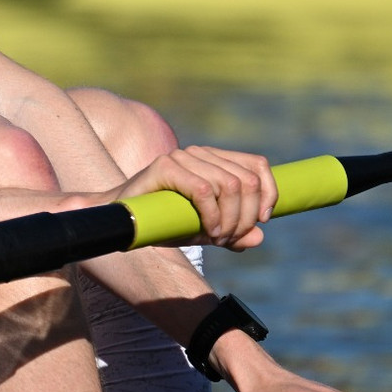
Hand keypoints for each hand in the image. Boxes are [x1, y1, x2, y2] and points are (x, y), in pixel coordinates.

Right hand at [113, 144, 275, 248]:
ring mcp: (182, 157)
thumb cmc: (164, 223)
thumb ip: (232, 232)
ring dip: (229, 221)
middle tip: (230, 239)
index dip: (268, 193)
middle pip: (247, 180)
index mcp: (214, 159)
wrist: (122, 220)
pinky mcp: (165, 166)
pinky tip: (206, 233)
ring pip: (229, 185)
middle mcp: (200, 153)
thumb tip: (259, 238)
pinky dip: (212, 217)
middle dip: (246, 217)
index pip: (257, 165)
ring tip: (217, 239)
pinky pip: (203, 190)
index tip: (262, 220)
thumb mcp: (205, 230)